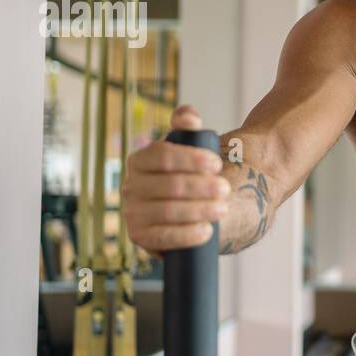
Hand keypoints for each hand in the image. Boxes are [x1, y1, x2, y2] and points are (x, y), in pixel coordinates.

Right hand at [121, 104, 229, 253]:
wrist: (194, 211)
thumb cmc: (193, 176)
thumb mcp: (190, 150)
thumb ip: (188, 129)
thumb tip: (189, 116)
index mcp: (139, 161)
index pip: (162, 155)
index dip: (191, 159)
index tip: (216, 164)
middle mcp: (130, 187)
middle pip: (169, 185)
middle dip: (201, 187)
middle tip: (225, 188)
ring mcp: (133, 214)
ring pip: (168, 211)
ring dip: (199, 210)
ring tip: (223, 208)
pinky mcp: (142, 238)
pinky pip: (163, 238)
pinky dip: (187, 235)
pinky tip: (206, 231)